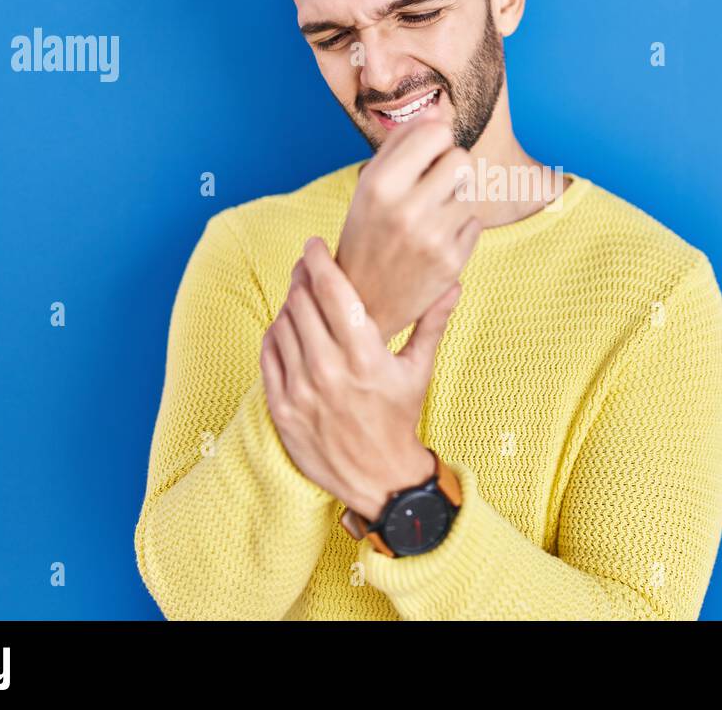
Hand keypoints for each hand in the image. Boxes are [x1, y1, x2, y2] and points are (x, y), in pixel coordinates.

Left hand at [259, 237, 461, 520]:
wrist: (378, 477)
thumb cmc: (399, 418)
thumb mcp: (419, 369)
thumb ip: (432, 322)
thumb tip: (452, 284)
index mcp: (365, 356)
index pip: (333, 291)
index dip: (319, 259)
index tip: (315, 244)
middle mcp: (329, 370)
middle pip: (302, 301)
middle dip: (302, 276)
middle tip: (308, 267)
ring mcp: (301, 390)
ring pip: (282, 324)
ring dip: (290, 304)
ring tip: (301, 298)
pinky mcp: (282, 408)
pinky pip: (269, 354)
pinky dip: (275, 335)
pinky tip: (288, 329)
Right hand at [335, 112, 481, 340]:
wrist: (363, 302)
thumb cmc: (366, 234)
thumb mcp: (368, 186)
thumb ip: (399, 145)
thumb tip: (435, 113)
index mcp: (380, 185)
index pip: (436, 133)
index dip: (434, 143)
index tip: (424, 158)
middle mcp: (407, 210)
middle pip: (461, 159)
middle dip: (449, 169)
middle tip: (430, 188)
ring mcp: (433, 238)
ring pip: (471, 190)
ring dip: (455, 198)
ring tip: (430, 216)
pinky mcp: (452, 261)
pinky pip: (475, 223)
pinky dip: (460, 229)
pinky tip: (435, 241)